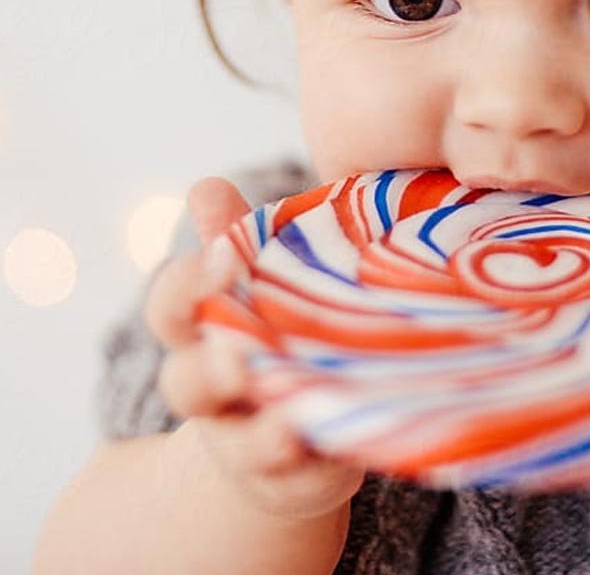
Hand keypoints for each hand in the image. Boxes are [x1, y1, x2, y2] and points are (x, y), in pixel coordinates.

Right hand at [144, 176, 367, 520]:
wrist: (289, 430)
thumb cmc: (274, 330)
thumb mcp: (258, 280)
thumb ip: (237, 235)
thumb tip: (204, 185)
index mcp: (204, 333)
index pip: (172, 308)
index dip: (185, 284)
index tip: (221, 256)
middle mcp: (216, 391)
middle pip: (186, 387)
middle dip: (207, 372)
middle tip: (236, 357)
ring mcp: (251, 440)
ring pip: (244, 446)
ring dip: (264, 435)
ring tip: (289, 426)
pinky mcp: (297, 478)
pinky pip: (303, 482)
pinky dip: (319, 469)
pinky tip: (340, 452)